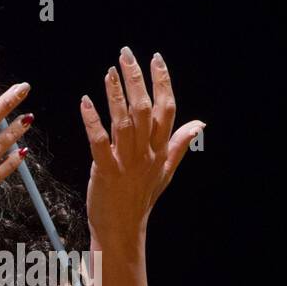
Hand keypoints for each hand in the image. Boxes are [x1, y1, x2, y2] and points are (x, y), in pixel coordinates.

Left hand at [81, 47, 203, 243]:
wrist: (122, 231)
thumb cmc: (140, 200)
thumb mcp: (165, 171)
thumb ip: (180, 144)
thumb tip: (200, 123)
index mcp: (160, 151)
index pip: (167, 110)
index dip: (163, 82)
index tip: (156, 58)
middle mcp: (146, 154)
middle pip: (145, 110)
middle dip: (137, 79)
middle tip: (126, 54)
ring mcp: (126, 163)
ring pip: (124, 122)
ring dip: (116, 94)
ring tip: (110, 71)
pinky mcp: (105, 172)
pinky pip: (99, 142)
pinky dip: (92, 121)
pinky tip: (86, 102)